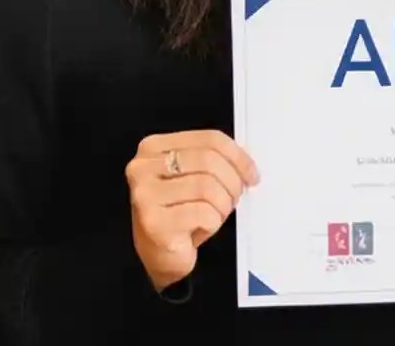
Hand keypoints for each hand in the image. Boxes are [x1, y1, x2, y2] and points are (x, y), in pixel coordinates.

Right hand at [125, 129, 259, 291]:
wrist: (159, 254)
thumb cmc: (178, 213)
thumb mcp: (192, 177)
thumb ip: (212, 161)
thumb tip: (246, 162)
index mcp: (153, 148)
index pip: (209, 139)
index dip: (238, 156)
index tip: (251, 173)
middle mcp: (143, 168)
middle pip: (209, 160)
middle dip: (232, 182)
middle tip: (235, 198)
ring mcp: (145, 195)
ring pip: (208, 187)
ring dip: (222, 206)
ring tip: (214, 215)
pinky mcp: (154, 222)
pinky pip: (204, 213)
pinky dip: (213, 222)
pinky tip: (201, 228)